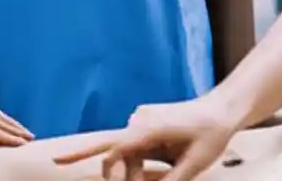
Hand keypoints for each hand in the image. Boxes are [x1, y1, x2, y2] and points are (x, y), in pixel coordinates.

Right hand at [52, 97, 239, 180]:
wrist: (224, 108)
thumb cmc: (211, 134)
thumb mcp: (193, 165)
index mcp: (149, 128)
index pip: (112, 147)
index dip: (81, 154)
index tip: (57, 160)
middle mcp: (140, 121)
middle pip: (112, 151)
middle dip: (118, 176)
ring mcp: (142, 120)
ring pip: (125, 154)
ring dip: (134, 172)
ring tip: (166, 173)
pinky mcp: (147, 124)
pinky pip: (134, 148)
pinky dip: (141, 162)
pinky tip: (166, 163)